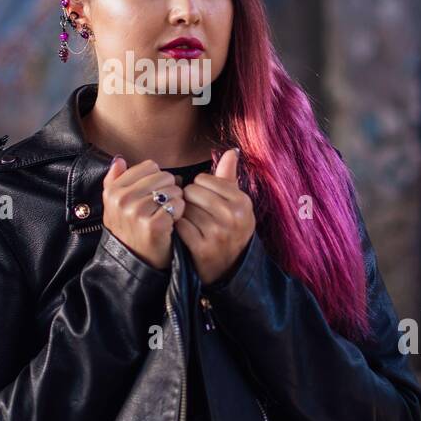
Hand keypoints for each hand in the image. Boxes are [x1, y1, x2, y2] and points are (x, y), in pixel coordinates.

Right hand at [101, 158, 184, 270]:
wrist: (135, 262)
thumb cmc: (130, 230)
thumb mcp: (114, 206)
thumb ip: (115, 180)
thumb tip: (119, 159)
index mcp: (113, 190)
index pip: (149, 166)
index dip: (157, 179)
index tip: (152, 195)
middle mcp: (122, 199)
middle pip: (163, 176)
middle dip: (168, 189)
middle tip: (161, 206)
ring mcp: (137, 212)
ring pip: (173, 190)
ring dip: (175, 202)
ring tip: (165, 215)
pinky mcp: (153, 225)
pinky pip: (178, 205)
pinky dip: (179, 214)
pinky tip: (170, 223)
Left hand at [175, 149, 254, 284]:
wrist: (230, 269)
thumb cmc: (230, 230)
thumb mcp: (236, 204)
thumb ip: (229, 177)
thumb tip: (231, 150)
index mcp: (242, 202)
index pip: (205, 180)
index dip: (199, 189)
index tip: (205, 200)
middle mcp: (233, 217)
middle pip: (193, 193)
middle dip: (189, 201)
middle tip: (195, 213)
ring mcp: (218, 234)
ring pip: (185, 209)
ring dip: (183, 215)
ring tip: (192, 224)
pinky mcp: (202, 249)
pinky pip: (179, 226)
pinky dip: (178, 229)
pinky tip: (185, 234)